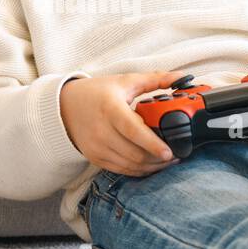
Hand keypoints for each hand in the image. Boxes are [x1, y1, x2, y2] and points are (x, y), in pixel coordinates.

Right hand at [59, 72, 184, 176]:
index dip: (152, 144)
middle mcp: (102, 131)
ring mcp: (97, 147)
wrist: (65, 107)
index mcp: (111, 109)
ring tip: (167, 161)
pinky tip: (151, 165)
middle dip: (158, 159)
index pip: (133, 131)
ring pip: (130, 165)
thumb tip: (182, 77)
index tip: (169, 152)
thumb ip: (155, 79)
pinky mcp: (95, 158)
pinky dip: (139, 171)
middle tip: (177, 155)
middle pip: (135, 153)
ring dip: (151, 166)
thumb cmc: (97, 93)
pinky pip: (122, 170)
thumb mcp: (124, 82)